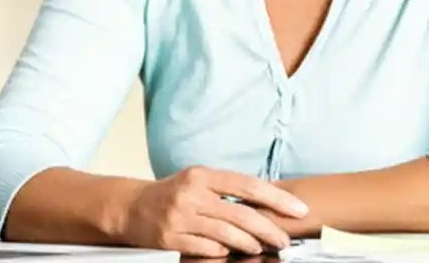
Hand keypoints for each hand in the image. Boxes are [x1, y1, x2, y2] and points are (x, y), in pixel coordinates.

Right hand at [112, 166, 309, 256]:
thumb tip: (269, 200)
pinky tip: (229, 252)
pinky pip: (207, 250)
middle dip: (268, 230)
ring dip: (249, 245)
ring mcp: (180, 217)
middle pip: (241, 215)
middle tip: (284, 239)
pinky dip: (222, 253)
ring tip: (260, 247)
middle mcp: (191, 194)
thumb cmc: (172, 194)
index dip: (277, 199)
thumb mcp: (198, 181)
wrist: (131, 207)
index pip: (247, 186)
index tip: (298, 209)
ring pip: (226, 236)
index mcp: (201, 175)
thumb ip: (227, 189)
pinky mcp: (171, 239)